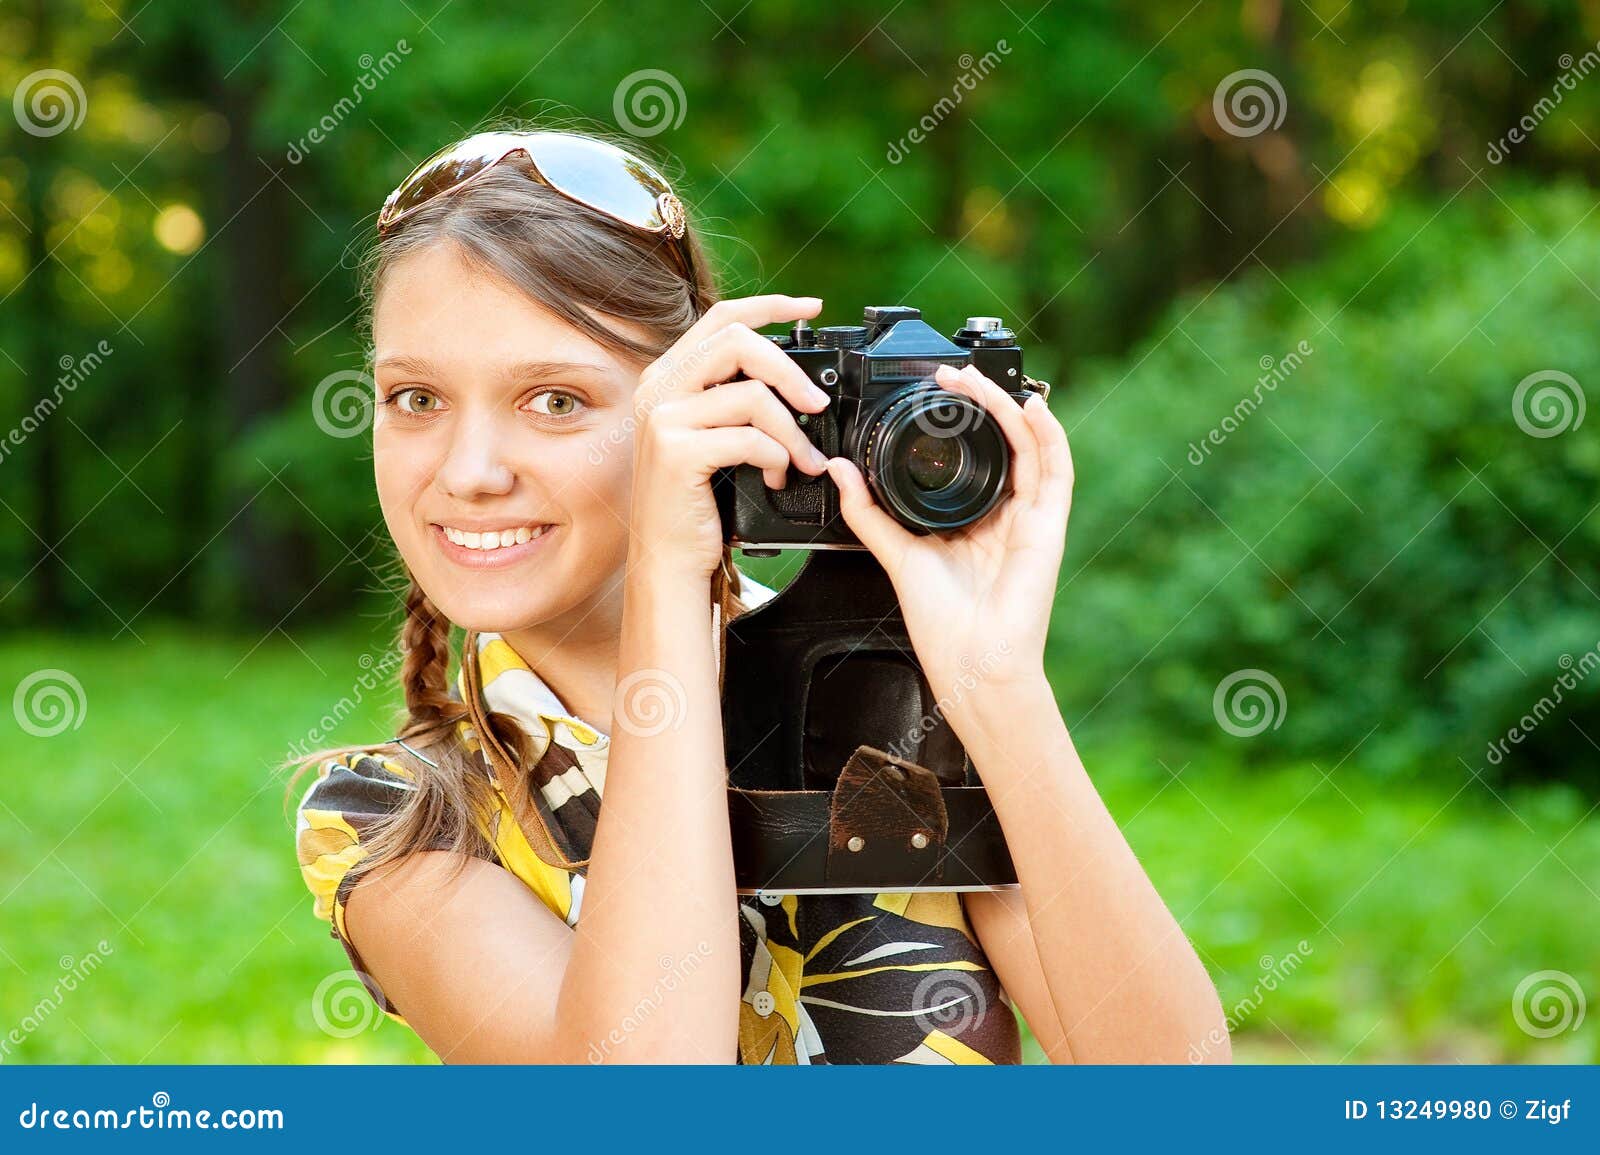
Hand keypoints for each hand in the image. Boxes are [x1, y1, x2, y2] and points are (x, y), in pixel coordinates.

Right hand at [629, 295, 831, 582]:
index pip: (721, 317)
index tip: (811, 308)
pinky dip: (776, 458)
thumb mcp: (714, 436)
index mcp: (667, 376)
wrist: (669, 557)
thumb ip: (735, 399)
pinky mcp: (676, 452)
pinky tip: (776, 478)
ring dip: (793, 431)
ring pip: (752, 395)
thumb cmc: (698, 501)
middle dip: (790, 371)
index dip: (770, 305)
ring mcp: (662, 419)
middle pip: (738, 341)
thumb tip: (795, 380)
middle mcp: (658, 388)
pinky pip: (749, 439)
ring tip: (805, 460)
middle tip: (818, 404)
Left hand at [827, 362, 1073, 701]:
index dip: (963, 420)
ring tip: (982, 381)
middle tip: (953, 376)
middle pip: (1004, 444)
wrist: (972, 665)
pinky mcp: (1048, 527)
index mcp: (974, 521)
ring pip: (1030, 447)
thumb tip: (842, 471)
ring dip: (1010, 408)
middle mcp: (1005, 516)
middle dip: (982, 403)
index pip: (976, 457)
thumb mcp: (897, 555)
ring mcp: (1030, 520)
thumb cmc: (944, 626)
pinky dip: (1050, 436)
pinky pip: (1056, 471)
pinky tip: (1033, 407)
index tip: (936, 390)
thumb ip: (870, 513)